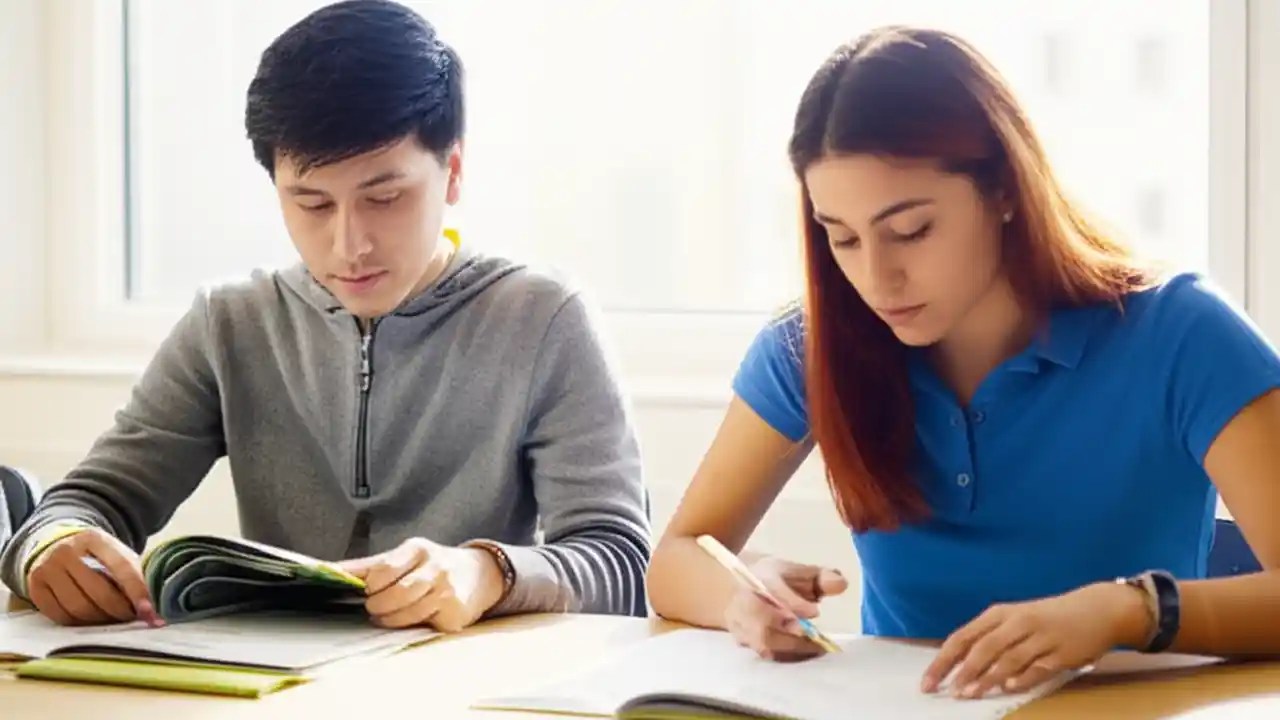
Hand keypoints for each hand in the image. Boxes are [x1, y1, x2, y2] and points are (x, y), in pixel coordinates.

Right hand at [26, 528, 160, 626]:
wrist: (55, 547)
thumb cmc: (95, 556)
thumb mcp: (116, 554)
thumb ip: (136, 575)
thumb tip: (155, 610)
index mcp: (95, 538)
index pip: (122, 567)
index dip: (138, 592)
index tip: (150, 611)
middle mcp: (66, 551)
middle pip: (99, 592)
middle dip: (120, 610)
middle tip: (132, 618)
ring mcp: (47, 569)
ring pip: (79, 608)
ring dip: (101, 619)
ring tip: (114, 618)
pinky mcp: (35, 587)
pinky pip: (61, 616)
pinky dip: (80, 624)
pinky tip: (92, 620)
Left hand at [337, 537, 503, 632]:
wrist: (479, 574)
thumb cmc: (431, 566)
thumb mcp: (403, 558)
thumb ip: (368, 566)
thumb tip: (326, 569)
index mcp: (417, 548)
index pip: (383, 569)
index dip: (369, 586)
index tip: (365, 591)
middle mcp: (435, 566)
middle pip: (393, 594)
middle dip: (378, 606)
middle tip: (375, 608)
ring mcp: (447, 589)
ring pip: (406, 613)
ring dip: (391, 620)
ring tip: (388, 616)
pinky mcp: (455, 612)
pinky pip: (423, 624)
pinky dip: (413, 625)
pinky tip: (416, 617)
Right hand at [723, 555, 846, 661]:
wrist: (745, 587)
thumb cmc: (779, 581)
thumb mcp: (801, 572)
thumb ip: (822, 577)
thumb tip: (840, 584)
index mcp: (761, 577)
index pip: (773, 589)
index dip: (794, 603)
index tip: (816, 611)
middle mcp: (744, 600)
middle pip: (762, 619)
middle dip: (791, 632)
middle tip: (817, 639)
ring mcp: (740, 623)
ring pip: (762, 641)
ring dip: (792, 647)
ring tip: (817, 648)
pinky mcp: (743, 641)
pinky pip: (764, 653)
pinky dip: (786, 656)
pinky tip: (805, 654)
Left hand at [922, 581, 1152, 698]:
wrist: (1097, 610)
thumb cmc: (1046, 618)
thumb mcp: (1013, 620)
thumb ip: (988, 640)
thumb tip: (956, 666)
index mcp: (999, 614)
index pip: (962, 637)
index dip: (943, 660)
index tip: (927, 681)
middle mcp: (1017, 623)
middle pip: (982, 648)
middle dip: (960, 671)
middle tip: (945, 691)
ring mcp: (1040, 637)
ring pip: (1007, 659)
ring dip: (986, 677)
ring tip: (968, 693)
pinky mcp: (1062, 653)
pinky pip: (1038, 668)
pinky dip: (1022, 678)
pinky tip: (1007, 688)